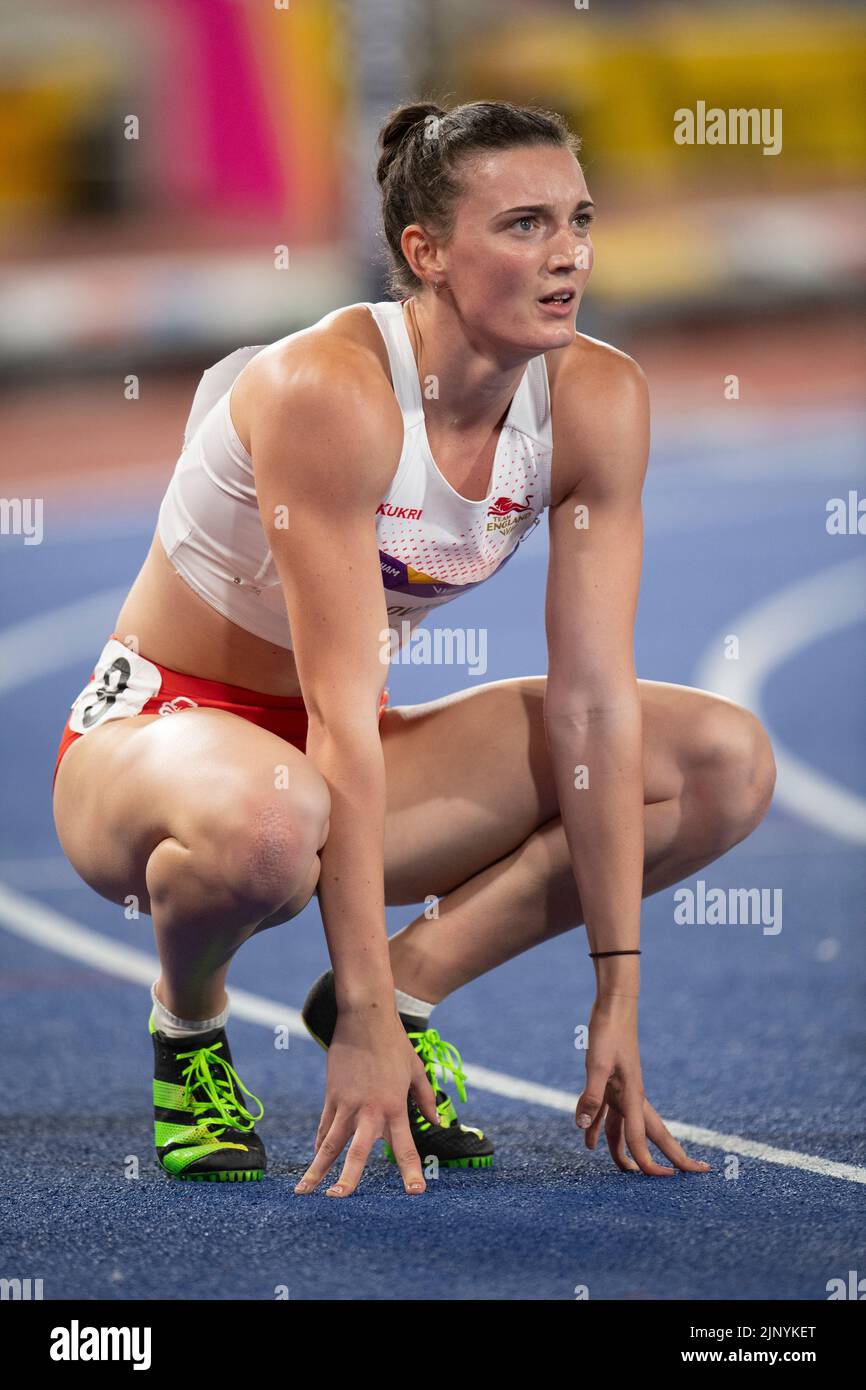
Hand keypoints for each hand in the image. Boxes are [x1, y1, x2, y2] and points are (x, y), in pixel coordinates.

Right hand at [294, 1004, 439, 1196]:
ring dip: (317, 1168)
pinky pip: (324, 1127)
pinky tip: (314, 1161)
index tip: (416, 1192)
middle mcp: (369, 1110)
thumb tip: (436, 1122)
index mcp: (395, 1106)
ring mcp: (347, 1104)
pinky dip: (319, 1145)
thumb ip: (427, 1100)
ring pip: (330, 1143)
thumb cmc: (395, 1044)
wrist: (365, 1018)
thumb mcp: (416, 1071)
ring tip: (305, 1192)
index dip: (410, 1171)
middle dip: (349, 1178)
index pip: (404, 1146)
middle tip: (340, 1199)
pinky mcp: (332, 1096)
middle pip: (357, 1151)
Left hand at [576, 995, 711, 1176]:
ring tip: (625, 1172)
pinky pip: (608, 1113)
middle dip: (667, 1157)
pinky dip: (600, 1128)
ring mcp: (623, 1091)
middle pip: (651, 1135)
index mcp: (633, 1097)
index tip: (667, 1179)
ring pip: (626, 1128)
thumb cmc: (607, 1033)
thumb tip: (583, 1128)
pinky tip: (589, 1140)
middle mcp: (632, 1097)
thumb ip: (590, 1096)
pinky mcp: (611, 1083)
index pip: (640, 1138)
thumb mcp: (595, 1065)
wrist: (613, 1007)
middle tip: (686, 1175)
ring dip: (624, 1150)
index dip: (649, 1162)